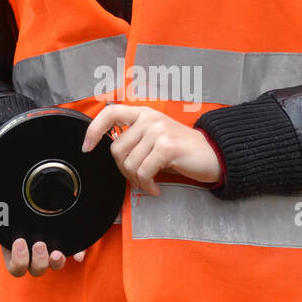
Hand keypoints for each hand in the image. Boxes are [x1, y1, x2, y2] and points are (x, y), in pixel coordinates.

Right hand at [0, 198, 85, 274]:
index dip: (19, 261)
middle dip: (39, 262)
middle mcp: (31, 247)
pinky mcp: (61, 230)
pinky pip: (72, 247)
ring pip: (54, 264)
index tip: (19, 241)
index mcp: (12, 247)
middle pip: (37, 269)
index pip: (17, 267)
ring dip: (55, 263)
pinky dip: (76, 253)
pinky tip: (78, 255)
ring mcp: (47, 239)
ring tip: (55, 252)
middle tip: (38, 243)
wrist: (7, 175)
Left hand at [81, 104, 220, 196]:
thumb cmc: (182, 150)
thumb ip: (135, 138)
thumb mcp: (155, 137)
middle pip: (117, 149)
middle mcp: (149, 118)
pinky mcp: (167, 147)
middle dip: (123, 170)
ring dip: (137, 180)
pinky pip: (143, 172)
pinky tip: (156, 188)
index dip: (94, 130)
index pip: (110, 113)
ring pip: (129, 163)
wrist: (214, 155)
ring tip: (149, 183)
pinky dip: (147, 185)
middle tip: (138, 179)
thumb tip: (110, 150)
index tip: (87, 147)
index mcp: (143, 113)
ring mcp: (158, 131)